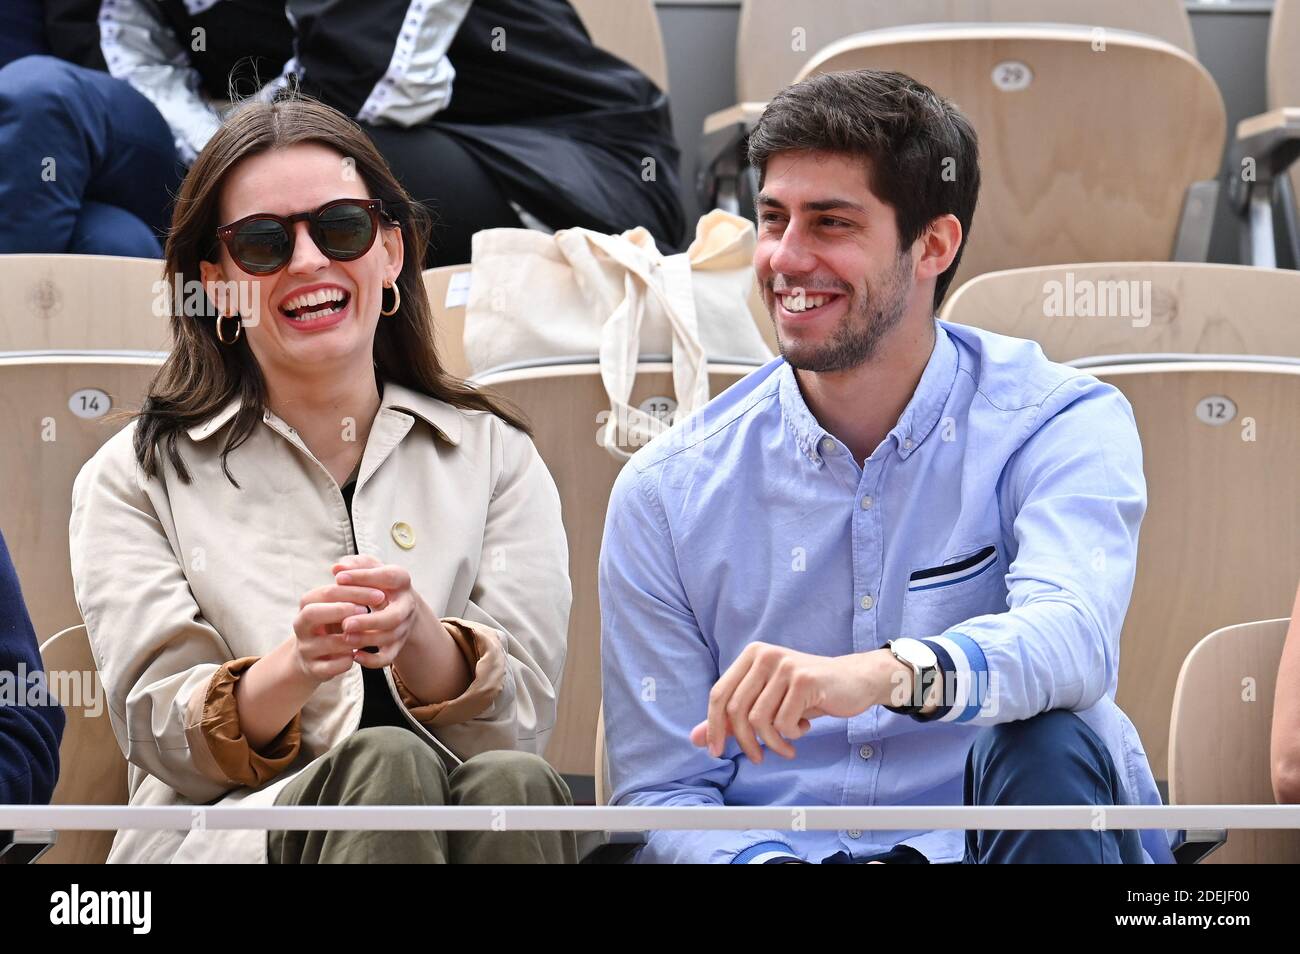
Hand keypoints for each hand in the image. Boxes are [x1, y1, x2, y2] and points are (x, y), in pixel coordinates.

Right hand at [291, 572, 387, 682]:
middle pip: (312, 613)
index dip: (353, 591)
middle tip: (367, 610)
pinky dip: (345, 662)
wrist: (317, 656)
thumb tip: (342, 564)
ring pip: (324, 643)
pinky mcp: (313, 669)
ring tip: (367, 635)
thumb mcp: (340, 600)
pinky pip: (328, 668)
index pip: (327, 592)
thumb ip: (348, 582)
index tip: (380, 594)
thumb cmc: (335, 620)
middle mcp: (301, 625)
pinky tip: (357, 656)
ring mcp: (305, 648)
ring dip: (350, 639)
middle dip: (341, 610)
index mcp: (308, 604)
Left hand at [331, 554, 421, 668]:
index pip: (387, 577)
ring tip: (344, 638)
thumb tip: (338, 566)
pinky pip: (388, 657)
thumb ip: (355, 564)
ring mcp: (404, 625)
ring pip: (390, 638)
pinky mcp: (398, 643)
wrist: (398, 601)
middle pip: (394, 617)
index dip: (364, 577)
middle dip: (369, 622)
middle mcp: (406, 604)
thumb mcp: (370, 567)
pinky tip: (354, 655)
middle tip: (345, 623)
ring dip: (366, 640)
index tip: (338, 579)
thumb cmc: (379, 581)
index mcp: (401, 580)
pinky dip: (372, 660)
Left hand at [689, 643, 883, 763]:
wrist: (855, 680)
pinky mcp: (804, 680)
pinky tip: (804, 728)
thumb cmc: (808, 693)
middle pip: (736, 710)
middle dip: (744, 742)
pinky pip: (784, 722)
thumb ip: (732, 718)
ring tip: (787, 745)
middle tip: (758, 757)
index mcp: (752, 655)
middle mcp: (765, 655)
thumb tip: (697, 738)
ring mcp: (784, 665)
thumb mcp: (768, 702)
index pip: (719, 694)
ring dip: (772, 742)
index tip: (716, 752)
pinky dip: (792, 735)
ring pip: (759, 720)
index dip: (714, 726)